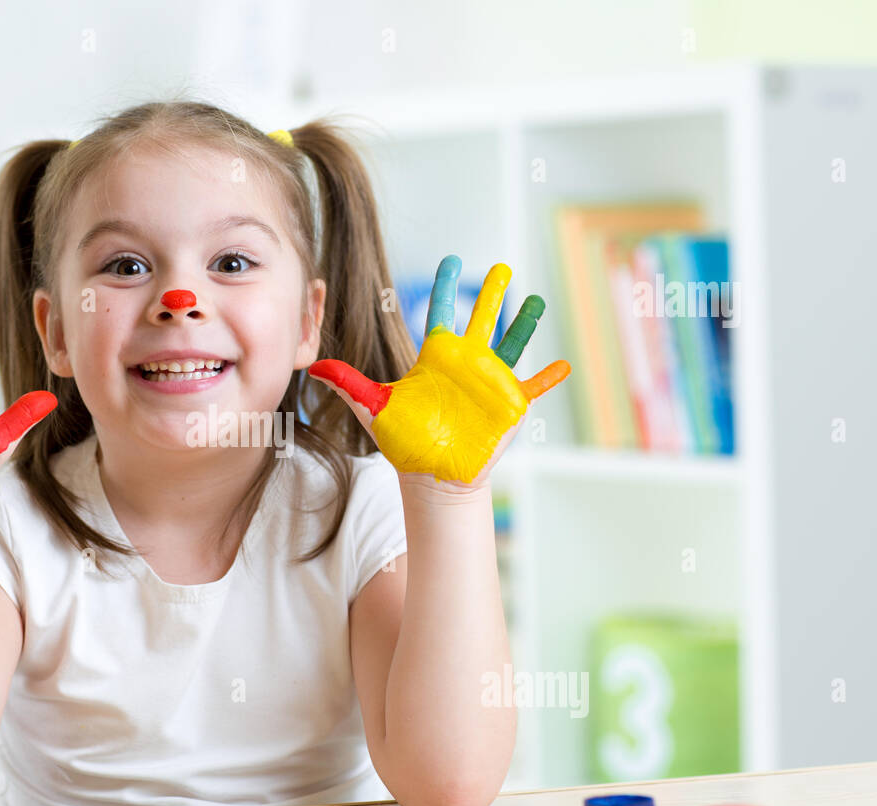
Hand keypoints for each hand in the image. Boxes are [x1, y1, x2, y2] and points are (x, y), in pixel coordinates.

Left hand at [308, 256, 569, 490]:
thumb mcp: (374, 408)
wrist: (432, 474)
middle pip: (481, 319)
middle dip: (490, 292)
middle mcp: (467, 363)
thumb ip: (348, 383)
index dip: (445, 287)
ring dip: (525, 323)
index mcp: (437, 359)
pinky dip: (548, 377)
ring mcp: (491, 382)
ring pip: (512, 343)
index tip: (450, 260)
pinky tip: (564, 364)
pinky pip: (534, 387)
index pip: (441, 314)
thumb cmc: (405, 441)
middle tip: (500, 265)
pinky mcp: (509, 405)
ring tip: (537, 300)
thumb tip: (312, 368)